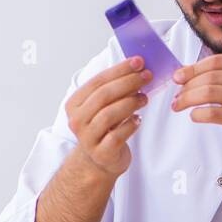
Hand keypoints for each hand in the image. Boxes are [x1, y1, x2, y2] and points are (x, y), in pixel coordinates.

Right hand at [65, 56, 150, 176]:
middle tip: (147, 76)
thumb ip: (115, 89)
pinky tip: (138, 119)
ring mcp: (87, 138)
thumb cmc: (105, 128)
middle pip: (103, 96)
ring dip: (131, 102)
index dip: (119, 70)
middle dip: (128, 83)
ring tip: (144, 98)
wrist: (100, 160)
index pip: (97, 81)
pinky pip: (118, 135)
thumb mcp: (104, 107)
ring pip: (109, 114)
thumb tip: (137, 67)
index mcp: (75, 104)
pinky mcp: (101, 153)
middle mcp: (77, 120)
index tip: (138, 62)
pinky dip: (131, 124)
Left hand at [170, 54, 221, 165]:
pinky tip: (195, 116)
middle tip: (177, 96)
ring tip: (179, 106)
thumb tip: (187, 73)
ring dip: (188, 99)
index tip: (178, 77)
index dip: (193, 68)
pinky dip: (199, 114)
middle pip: (211, 76)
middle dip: (188, 86)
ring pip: (210, 93)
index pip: (216, 61)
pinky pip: (214, 113)